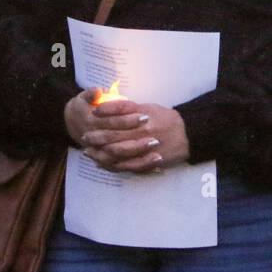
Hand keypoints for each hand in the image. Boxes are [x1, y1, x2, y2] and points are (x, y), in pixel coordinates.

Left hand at [65, 89, 188, 173]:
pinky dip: (112, 165)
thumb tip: (109, 105)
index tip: (93, 112)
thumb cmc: (167, 119)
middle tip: (84, 136)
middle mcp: (143, 131)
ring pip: (117, 152)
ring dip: (100, 152)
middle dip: (97, 136)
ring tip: (88, 151)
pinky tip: (101, 164)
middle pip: (115, 134)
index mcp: (144, 115)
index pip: (120, 111)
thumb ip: (131, 108)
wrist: (187, 135)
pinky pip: (126, 166)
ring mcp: (145, 148)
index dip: (105, 112)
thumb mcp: (150, 108)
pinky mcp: (147, 161)